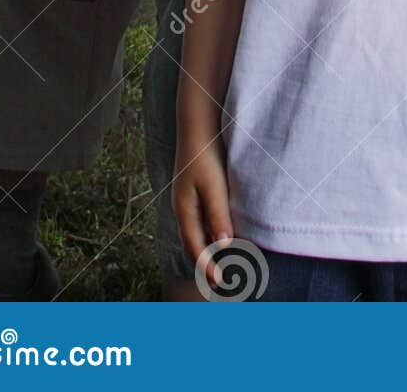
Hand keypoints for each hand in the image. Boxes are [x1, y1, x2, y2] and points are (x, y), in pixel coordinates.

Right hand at [173, 135, 233, 290]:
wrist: (198, 125)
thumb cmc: (205, 154)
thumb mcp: (214, 185)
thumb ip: (218, 214)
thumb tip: (223, 244)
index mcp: (184, 210)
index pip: (194, 247)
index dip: (206, 266)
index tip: (219, 282)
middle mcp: (183, 208)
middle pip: (192, 243)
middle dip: (204, 263)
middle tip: (220, 280)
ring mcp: (187, 200)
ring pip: (196, 232)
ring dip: (207, 248)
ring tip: (223, 262)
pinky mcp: (194, 191)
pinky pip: (201, 220)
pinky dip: (210, 232)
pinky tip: (222, 233)